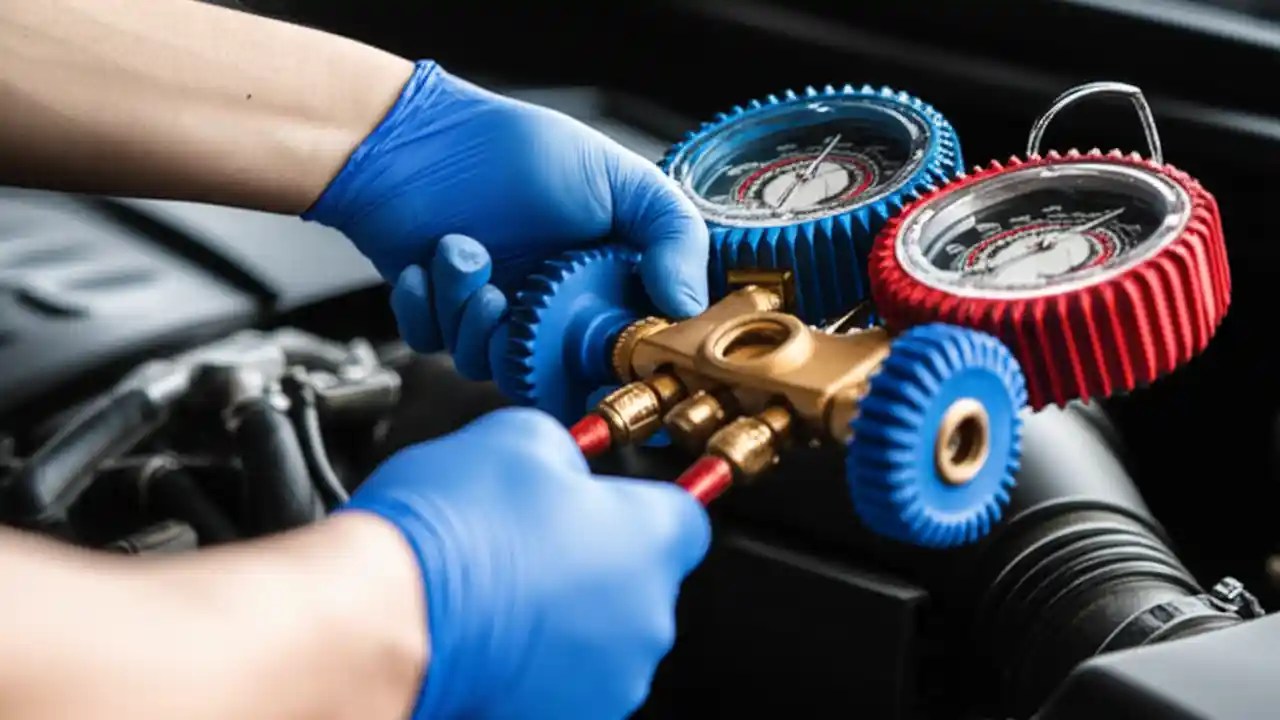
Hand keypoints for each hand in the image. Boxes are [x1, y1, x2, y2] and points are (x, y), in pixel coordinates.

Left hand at [304, 60, 708, 358]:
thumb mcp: (620, 179)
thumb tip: (691, 305)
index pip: (625, 351)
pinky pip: (432, 344)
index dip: (620, 366)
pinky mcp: (436, 312)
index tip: (609, 365)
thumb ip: (674, 234)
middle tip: (511, 304)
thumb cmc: (516, 149)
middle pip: (549, 375)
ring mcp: (491, 312)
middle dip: (526, 345)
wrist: (417, 134)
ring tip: (464, 254)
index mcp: (602, 283)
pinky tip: (427, 261)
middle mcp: (549, 307)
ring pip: (483, 364)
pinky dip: (427, 307)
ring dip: (468, 314)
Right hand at [343, 408, 709, 718]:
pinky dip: (533, 661)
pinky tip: (486, 630)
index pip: (687, 514)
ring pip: (600, 636)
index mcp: (651, 542)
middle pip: (639, 580)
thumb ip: (563, 448)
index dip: (646, 500)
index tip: (622, 498)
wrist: (386, 618)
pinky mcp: (563, 718)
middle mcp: (645, 620)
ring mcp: (607, 682)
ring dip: (565, 614)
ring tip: (498, 586)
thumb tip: (562, 458)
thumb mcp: (514, 438)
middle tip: (531, 538)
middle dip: (594, 560)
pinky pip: (561, 681)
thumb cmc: (449, 534)